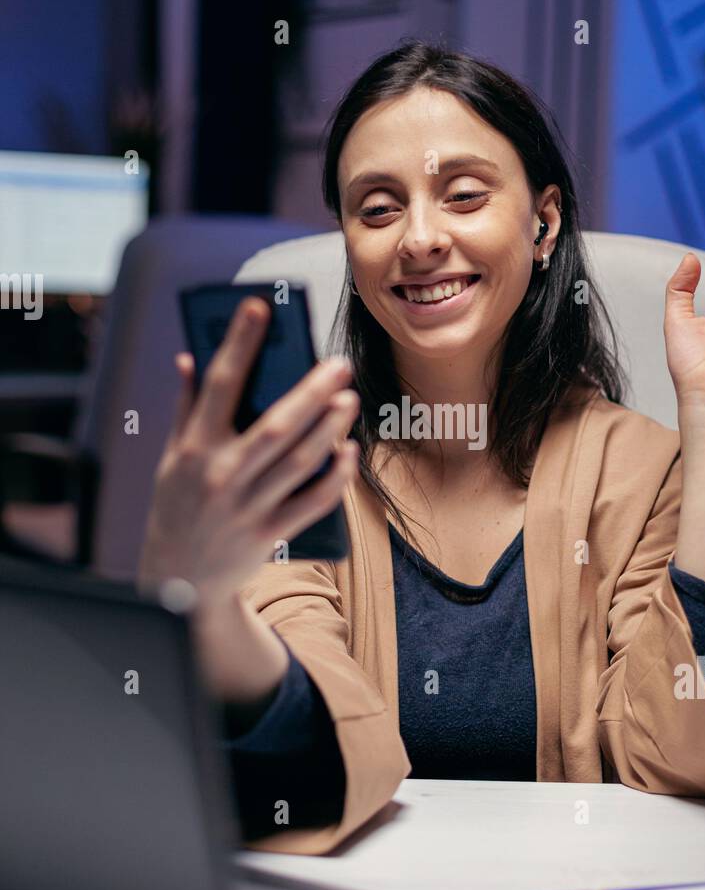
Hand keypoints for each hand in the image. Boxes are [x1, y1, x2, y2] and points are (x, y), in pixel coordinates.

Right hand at [138, 297, 359, 606]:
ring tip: (349, 399)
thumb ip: (184, 408)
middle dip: (310, 392)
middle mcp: (222, 476)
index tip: (257, 307)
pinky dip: (334, 477)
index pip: (218, 385)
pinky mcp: (270, 534)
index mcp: (194, 448)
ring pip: (299, 462)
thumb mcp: (170, 458)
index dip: (238, 343)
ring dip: (329, 429)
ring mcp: (248, 507)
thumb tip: (189, 359)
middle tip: (338, 364)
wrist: (179, 581)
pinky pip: (312, 502)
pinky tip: (349, 450)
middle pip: (275, 425)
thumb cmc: (178, 507)